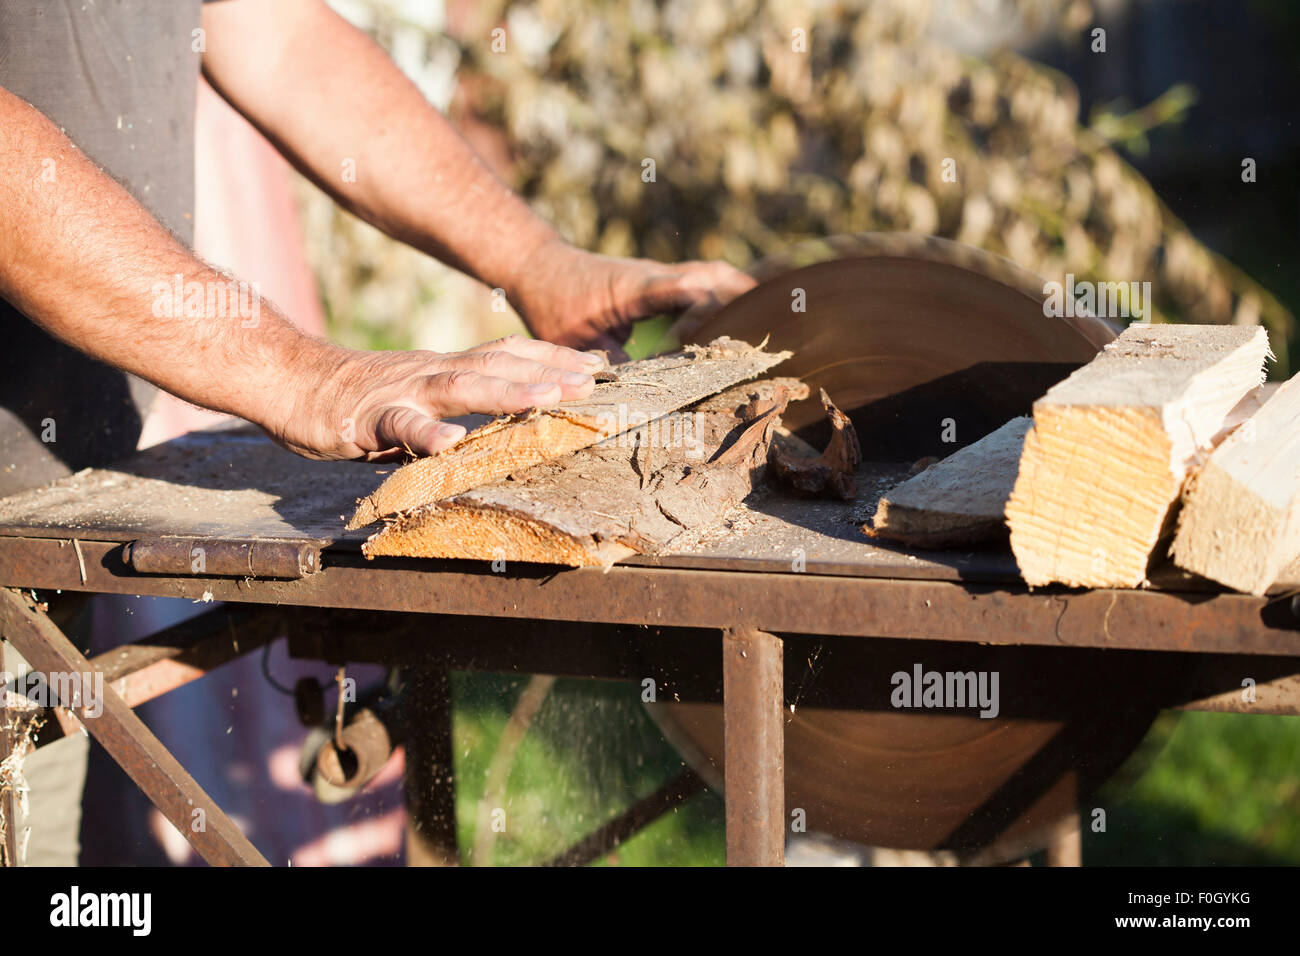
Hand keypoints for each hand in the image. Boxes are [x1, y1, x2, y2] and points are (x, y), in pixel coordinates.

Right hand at [275, 334, 601, 461]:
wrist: (290, 381)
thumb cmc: (359, 396)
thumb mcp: (418, 396)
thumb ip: (457, 405)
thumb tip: (507, 424)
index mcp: (447, 368)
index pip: (509, 354)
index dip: (554, 358)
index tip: (600, 366)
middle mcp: (432, 372)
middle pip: (497, 362)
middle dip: (548, 370)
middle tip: (594, 380)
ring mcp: (401, 391)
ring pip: (459, 386)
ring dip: (506, 392)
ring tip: (547, 399)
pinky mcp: (366, 416)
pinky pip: (399, 425)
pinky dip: (426, 434)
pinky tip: (451, 445)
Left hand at [508, 239, 755, 357]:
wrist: (539, 266)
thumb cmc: (552, 303)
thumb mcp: (571, 342)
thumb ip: (606, 365)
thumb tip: (637, 397)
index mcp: (636, 286)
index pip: (686, 289)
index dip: (706, 313)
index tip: (709, 346)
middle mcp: (656, 276)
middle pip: (714, 278)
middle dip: (742, 304)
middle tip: (763, 335)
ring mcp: (661, 276)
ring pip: (715, 275)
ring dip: (740, 297)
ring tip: (767, 325)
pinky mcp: (661, 281)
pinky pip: (704, 281)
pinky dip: (726, 297)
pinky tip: (740, 320)